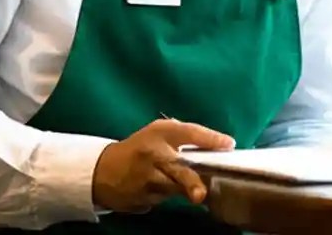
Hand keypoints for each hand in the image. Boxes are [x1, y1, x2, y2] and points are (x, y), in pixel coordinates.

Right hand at [92, 118, 234, 212]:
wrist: (103, 171)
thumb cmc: (140, 149)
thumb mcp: (158, 134)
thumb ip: (185, 137)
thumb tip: (219, 145)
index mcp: (160, 133)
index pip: (188, 133)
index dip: (209, 138)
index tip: (228, 145)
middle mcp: (152, 154)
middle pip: (176, 169)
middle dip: (191, 181)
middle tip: (201, 193)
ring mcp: (144, 179)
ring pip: (173, 189)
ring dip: (185, 190)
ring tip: (195, 190)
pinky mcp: (141, 198)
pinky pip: (163, 199)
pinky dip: (169, 196)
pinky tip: (163, 190)